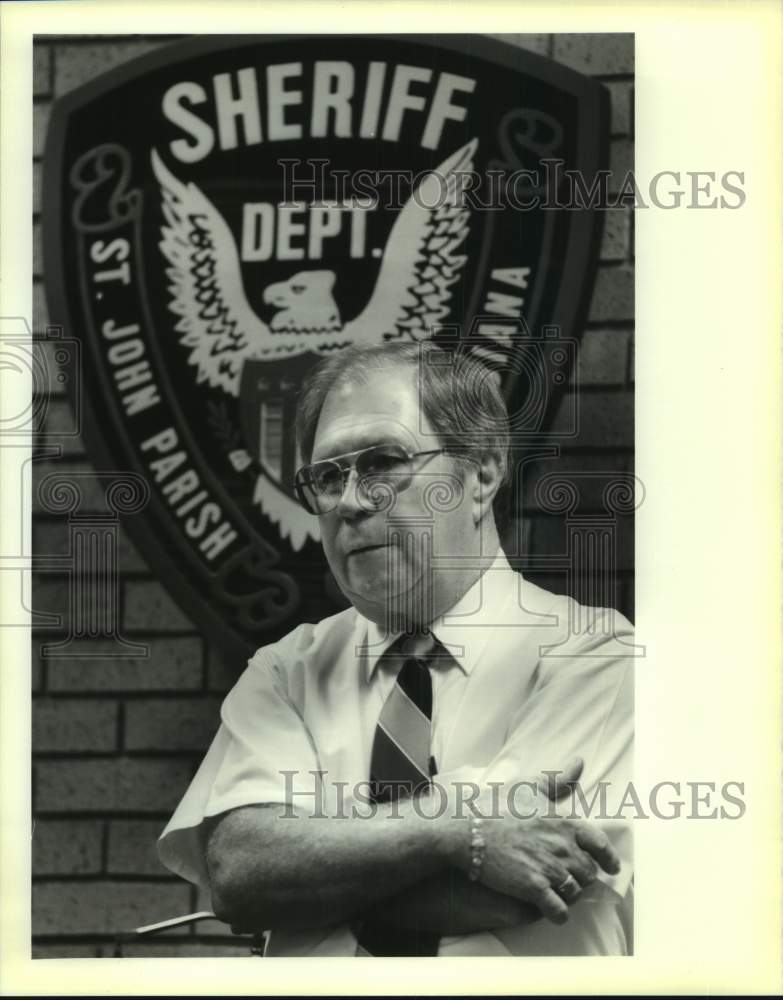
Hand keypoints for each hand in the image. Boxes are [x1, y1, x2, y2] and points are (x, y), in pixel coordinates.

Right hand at [457, 758, 620, 924]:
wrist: (467, 828)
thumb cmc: (498, 805)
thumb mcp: (530, 786)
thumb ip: (559, 780)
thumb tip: (579, 762)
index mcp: (565, 822)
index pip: (600, 845)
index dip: (609, 859)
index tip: (611, 867)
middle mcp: (562, 846)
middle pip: (588, 872)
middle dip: (583, 876)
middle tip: (571, 876)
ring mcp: (549, 868)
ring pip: (575, 891)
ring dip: (570, 894)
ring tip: (560, 892)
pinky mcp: (533, 888)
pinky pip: (559, 910)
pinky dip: (559, 913)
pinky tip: (552, 910)